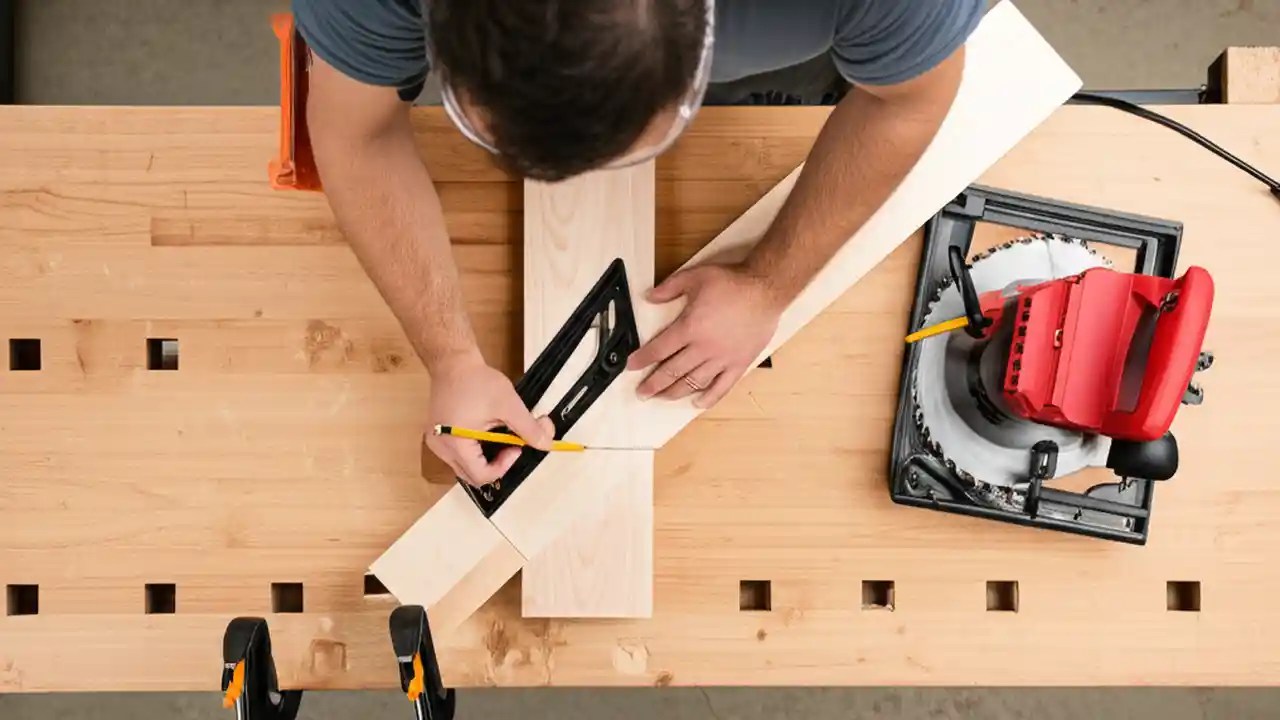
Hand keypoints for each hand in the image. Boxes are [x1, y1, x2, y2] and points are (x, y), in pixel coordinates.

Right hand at [425, 354, 554, 486]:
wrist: (453, 361)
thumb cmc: (477, 381)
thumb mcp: (508, 404)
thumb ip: (529, 428)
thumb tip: (547, 444)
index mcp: (455, 444)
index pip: (481, 475)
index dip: (504, 466)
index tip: (517, 447)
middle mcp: (441, 448)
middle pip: (472, 475)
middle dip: (496, 465)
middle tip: (511, 445)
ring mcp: (436, 442)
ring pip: (464, 466)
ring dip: (485, 459)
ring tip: (499, 436)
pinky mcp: (437, 434)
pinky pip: (458, 454)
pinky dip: (475, 451)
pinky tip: (486, 432)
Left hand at [628, 263, 783, 408]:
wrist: (766, 290)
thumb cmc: (733, 283)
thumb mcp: (695, 277)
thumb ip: (669, 288)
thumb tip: (649, 297)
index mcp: (690, 328)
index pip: (659, 349)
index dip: (642, 360)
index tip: (631, 367)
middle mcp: (703, 348)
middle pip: (672, 371)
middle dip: (653, 384)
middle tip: (642, 392)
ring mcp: (722, 359)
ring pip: (693, 382)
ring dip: (675, 392)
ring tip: (662, 397)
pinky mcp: (739, 364)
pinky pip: (721, 387)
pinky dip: (708, 398)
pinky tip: (697, 403)